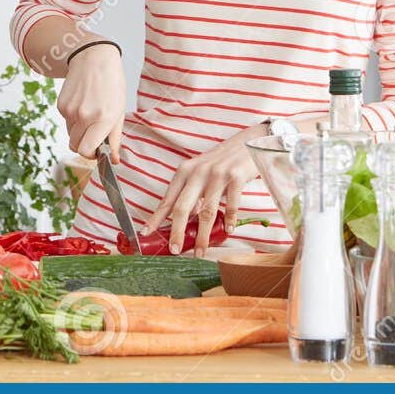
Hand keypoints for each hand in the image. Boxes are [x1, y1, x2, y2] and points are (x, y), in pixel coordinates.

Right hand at [58, 42, 126, 161]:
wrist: (93, 59)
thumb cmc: (111, 84)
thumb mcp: (119, 111)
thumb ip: (115, 138)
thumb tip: (113, 160)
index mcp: (103, 118)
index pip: (86, 150)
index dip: (91, 155)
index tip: (97, 151)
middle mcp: (84, 115)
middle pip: (75, 146)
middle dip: (84, 146)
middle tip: (94, 136)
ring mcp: (70, 110)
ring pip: (70, 134)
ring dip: (79, 132)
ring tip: (90, 114)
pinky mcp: (60, 105)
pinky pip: (66, 122)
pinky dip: (73, 120)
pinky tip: (82, 104)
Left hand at [142, 123, 266, 256]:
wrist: (248, 142)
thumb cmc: (222, 162)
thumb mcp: (201, 174)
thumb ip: (192, 195)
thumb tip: (182, 222)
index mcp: (185, 171)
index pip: (167, 199)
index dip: (156, 218)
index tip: (146, 233)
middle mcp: (198, 172)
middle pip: (182, 207)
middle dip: (177, 232)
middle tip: (174, 250)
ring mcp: (217, 174)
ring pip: (206, 211)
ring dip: (202, 235)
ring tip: (200, 252)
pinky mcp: (236, 176)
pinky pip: (231, 204)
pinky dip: (229, 220)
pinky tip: (228, 230)